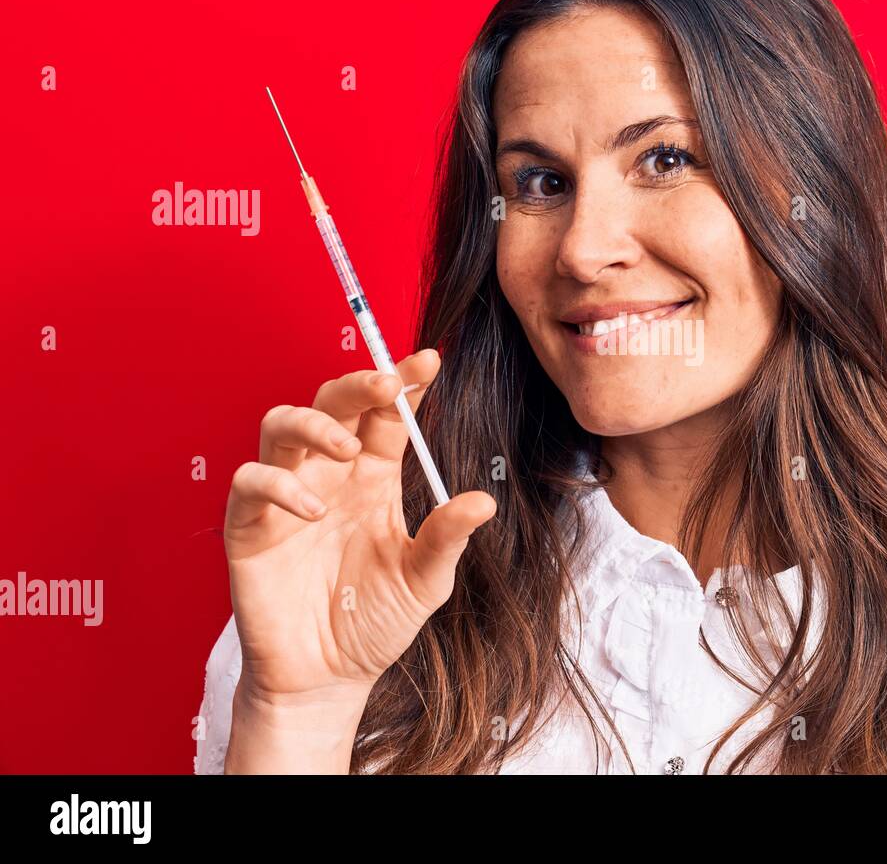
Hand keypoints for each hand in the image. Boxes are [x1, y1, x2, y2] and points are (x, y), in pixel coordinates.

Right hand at [222, 348, 495, 714]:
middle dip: (358, 384)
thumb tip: (483, 501)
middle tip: (387, 384)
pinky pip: (250, 482)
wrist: (327, 678)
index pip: (388, 416)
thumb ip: (447, 539)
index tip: (429, 360)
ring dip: (314, 423)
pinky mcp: (250, 527)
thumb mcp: (424, 582)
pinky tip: (312, 510)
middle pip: (333, 403)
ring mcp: (286, 496)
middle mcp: (329, 475)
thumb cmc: (374, 623)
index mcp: (374, 478)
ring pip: (282, 424)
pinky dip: (277, 484)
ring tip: (346, 446)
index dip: (404, 383)